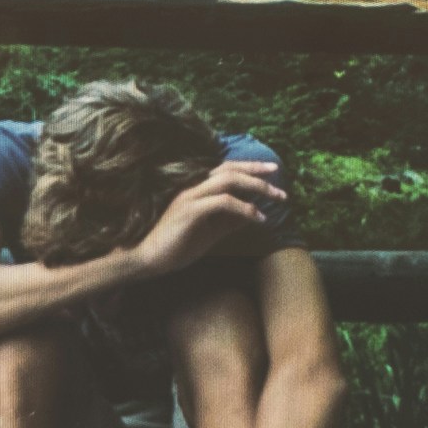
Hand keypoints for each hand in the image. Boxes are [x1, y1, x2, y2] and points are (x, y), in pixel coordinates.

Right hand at [124, 157, 287, 284]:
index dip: (250, 167)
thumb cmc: (176, 247)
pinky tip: (258, 218)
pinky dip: (244, 208)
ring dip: (256, 187)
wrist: (148, 259)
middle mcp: (193, 188)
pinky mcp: (190, 211)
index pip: (226, 170)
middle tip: (279, 173)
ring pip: (228, 181)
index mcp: (196, 190)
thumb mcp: (209, 233)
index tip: (272, 171)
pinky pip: (223, 202)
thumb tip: (252, 216)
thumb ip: (228, 222)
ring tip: (277, 197)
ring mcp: (191, 197)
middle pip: (230, 169)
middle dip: (257, 171)